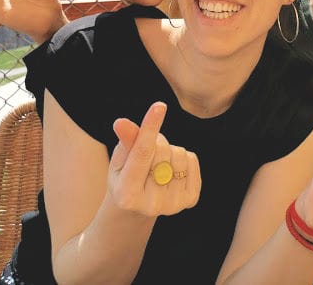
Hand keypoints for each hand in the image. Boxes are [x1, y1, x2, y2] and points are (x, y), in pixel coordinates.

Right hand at [108, 102, 200, 216]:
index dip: (150, 128)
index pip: (142, 153)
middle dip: (156, 141)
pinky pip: (192, 160)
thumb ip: (125, 140)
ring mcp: (173, 205)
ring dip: (170, 149)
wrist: (139, 205)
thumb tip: (121, 123)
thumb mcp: (120, 159)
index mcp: (127, 195)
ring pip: (179, 154)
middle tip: (148, 150)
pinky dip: (184, 157)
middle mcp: (151, 205)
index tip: (159, 106)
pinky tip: (172, 168)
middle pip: (162, 150)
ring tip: (159, 160)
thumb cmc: (125, 175)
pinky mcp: (190, 200)